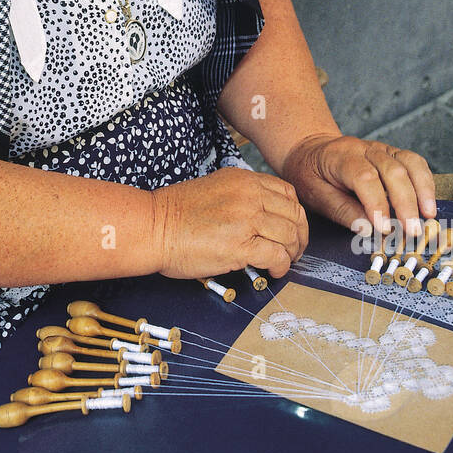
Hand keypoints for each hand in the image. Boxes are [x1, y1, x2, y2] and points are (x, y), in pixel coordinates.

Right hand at [150, 168, 308, 280]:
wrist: (152, 227)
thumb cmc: (175, 213)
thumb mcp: (214, 189)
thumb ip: (240, 196)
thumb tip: (261, 216)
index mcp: (243, 179)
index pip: (287, 193)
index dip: (295, 215)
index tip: (292, 229)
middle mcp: (249, 195)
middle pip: (294, 214)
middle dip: (299, 236)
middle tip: (295, 251)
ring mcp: (246, 219)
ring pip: (290, 236)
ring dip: (292, 253)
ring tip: (284, 263)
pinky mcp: (240, 245)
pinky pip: (277, 256)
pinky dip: (282, 267)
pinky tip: (274, 272)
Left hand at [280, 134, 435, 240]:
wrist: (310, 150)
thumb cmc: (310, 174)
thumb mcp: (313, 194)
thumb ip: (341, 211)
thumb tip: (368, 229)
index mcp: (340, 157)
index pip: (364, 178)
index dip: (377, 204)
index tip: (385, 228)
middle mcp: (364, 148)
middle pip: (392, 170)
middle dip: (405, 202)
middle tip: (412, 231)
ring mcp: (381, 149)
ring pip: (409, 162)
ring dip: (422, 190)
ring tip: (428, 216)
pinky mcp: (392, 154)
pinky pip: (415, 162)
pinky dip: (425, 181)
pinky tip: (428, 202)